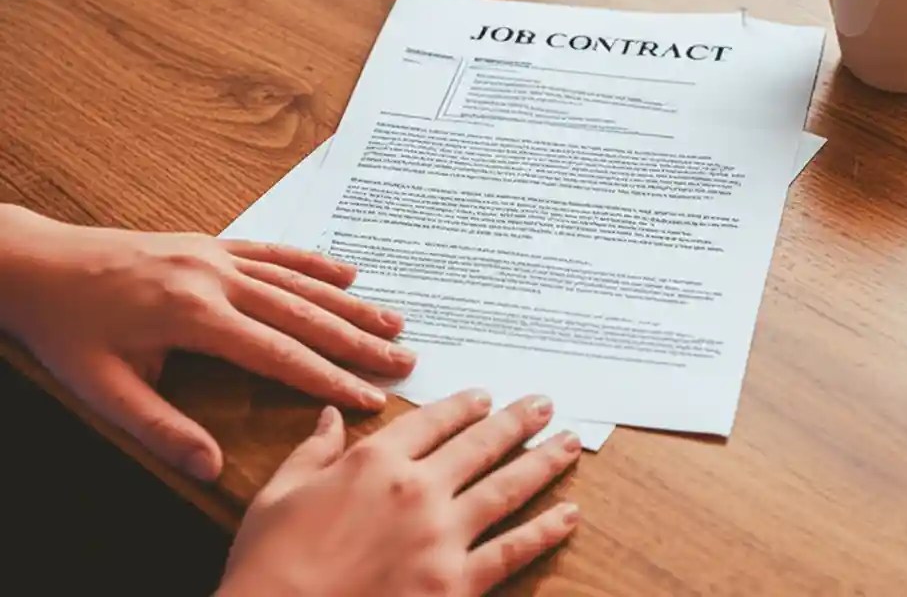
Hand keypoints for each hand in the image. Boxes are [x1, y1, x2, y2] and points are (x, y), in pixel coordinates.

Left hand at [0, 206, 414, 479]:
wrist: (36, 265)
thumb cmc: (66, 330)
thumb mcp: (102, 389)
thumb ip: (160, 429)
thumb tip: (211, 468)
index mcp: (196, 317)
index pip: (280, 355)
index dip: (329, 379)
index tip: (370, 398)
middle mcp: (217, 280)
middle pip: (304, 314)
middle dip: (359, 340)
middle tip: (404, 359)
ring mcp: (216, 256)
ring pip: (298, 282)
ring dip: (350, 303)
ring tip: (395, 320)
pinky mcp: (211, 244)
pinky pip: (274, 251)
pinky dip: (314, 262)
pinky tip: (348, 273)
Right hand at [218, 392, 581, 596]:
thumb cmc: (268, 567)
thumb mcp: (278, 496)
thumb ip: (313, 452)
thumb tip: (330, 415)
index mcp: (374, 463)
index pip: (431, 422)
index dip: (462, 406)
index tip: (484, 397)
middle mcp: (417, 490)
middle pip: (479, 445)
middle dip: (516, 422)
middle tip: (544, 404)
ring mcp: (442, 537)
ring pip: (507, 488)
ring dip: (543, 462)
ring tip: (569, 442)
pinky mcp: (458, 583)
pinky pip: (513, 550)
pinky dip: (545, 531)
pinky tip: (569, 514)